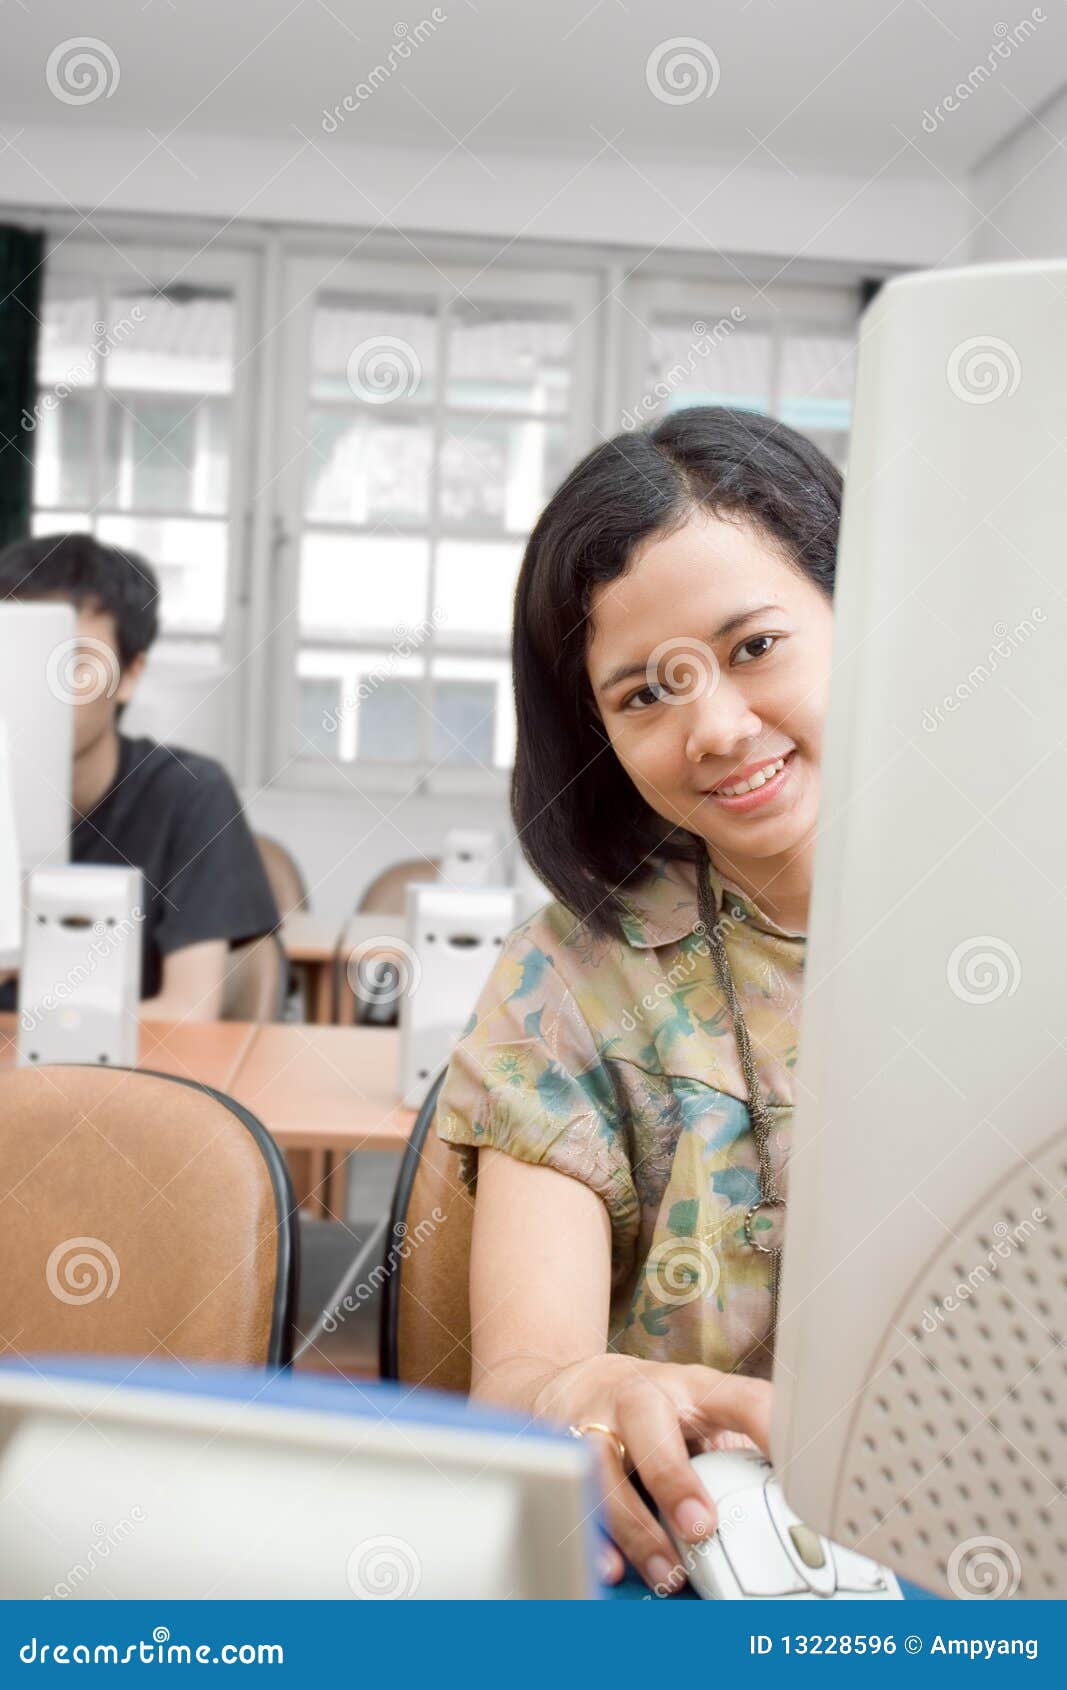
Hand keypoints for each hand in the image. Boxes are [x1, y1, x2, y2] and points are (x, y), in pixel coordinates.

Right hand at [533, 1352, 771, 1593]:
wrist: (578, 1385)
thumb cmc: (656, 1410)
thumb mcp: (702, 1416)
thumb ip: (739, 1454)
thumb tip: (793, 1515)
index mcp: (693, 1387)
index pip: (740, 1398)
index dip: (770, 1429)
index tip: (794, 1473)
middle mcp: (640, 1396)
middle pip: (649, 1423)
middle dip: (673, 1478)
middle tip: (701, 1527)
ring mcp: (594, 1420)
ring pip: (603, 1467)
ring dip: (636, 1526)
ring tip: (667, 1571)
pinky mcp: (560, 1450)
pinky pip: (571, 1496)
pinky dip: (592, 1537)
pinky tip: (612, 1566)